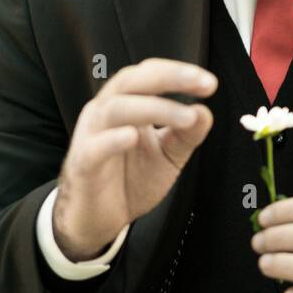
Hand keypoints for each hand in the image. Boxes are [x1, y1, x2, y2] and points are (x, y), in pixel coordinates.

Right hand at [54, 58, 217, 260]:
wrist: (98, 220)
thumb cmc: (130, 180)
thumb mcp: (168, 157)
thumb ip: (186, 135)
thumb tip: (205, 111)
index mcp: (126, 104)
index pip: (149, 74)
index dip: (178, 73)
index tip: (210, 83)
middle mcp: (106, 112)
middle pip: (132, 81)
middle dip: (169, 77)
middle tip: (202, 83)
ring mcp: (91, 135)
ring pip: (116, 109)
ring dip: (154, 108)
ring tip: (186, 117)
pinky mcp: (83, 163)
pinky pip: (95, 146)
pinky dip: (113, 139)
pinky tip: (133, 137)